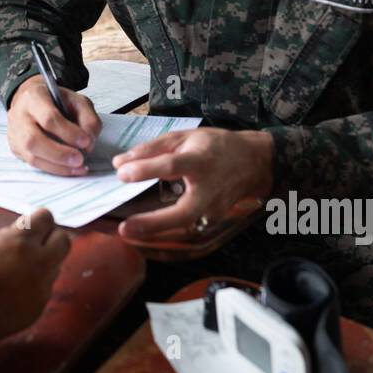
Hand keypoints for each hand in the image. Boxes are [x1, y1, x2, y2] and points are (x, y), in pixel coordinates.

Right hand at [0, 209, 70, 345]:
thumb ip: (14, 235)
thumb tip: (34, 231)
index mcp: (19, 242)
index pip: (47, 217)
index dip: (39, 221)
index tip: (31, 227)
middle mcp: (36, 261)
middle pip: (64, 239)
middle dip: (52, 238)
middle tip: (36, 244)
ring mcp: (41, 284)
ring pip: (56, 264)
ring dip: (43, 263)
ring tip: (17, 271)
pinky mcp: (41, 303)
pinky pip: (46, 285)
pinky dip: (35, 284)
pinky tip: (14, 289)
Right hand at [6, 75, 101, 175]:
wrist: (32, 100)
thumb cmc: (55, 101)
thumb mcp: (77, 101)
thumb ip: (88, 119)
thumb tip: (88, 144)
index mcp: (34, 97)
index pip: (48, 118)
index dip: (68, 132)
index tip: (86, 141)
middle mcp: (19, 116)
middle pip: (33, 140)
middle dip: (59, 154)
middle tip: (80, 159)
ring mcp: (14, 134)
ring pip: (31, 156)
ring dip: (57, 166)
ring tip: (78, 167)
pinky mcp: (16, 148)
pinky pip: (33, 164)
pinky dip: (53, 169)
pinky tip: (68, 168)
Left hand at [113, 128, 274, 241]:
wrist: (253, 163)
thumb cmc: (215, 146)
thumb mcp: (184, 137)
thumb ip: (151, 149)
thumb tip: (119, 163)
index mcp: (200, 162)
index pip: (172, 166)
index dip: (146, 169)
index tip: (121, 173)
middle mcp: (208, 191)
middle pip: (182, 213)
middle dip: (153, 223)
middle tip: (125, 229)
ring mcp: (212, 210)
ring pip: (184, 228)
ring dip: (155, 233)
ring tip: (127, 234)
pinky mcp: (211, 221)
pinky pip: (185, 231)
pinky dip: (164, 234)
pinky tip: (142, 234)